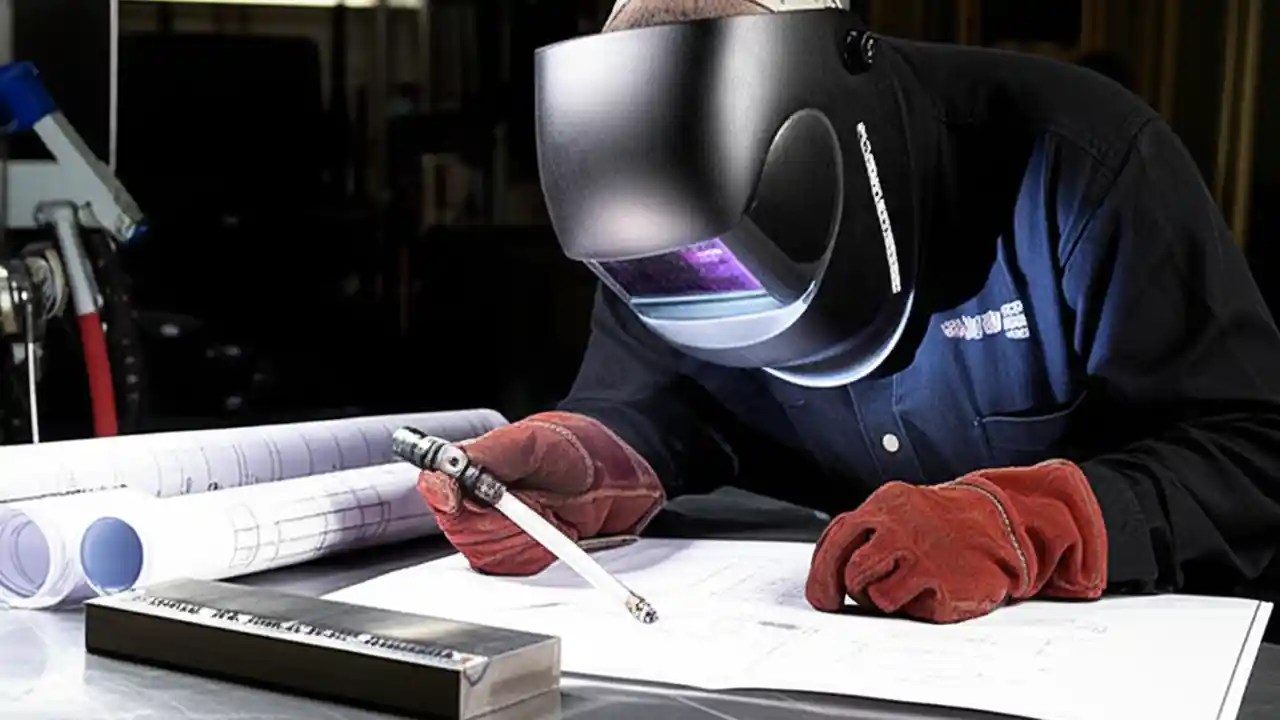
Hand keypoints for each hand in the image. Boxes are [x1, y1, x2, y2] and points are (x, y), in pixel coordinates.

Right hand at [418, 411, 665, 575]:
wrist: (618, 471)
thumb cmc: (575, 448)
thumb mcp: (531, 442)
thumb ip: (486, 457)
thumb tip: (440, 478)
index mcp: (469, 472)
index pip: (440, 496)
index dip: (459, 503)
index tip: (491, 498)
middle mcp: (478, 507)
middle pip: (469, 534)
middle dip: (510, 522)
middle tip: (538, 500)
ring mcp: (501, 535)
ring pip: (496, 556)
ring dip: (533, 538)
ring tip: (554, 513)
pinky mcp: (525, 559)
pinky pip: (523, 571)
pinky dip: (548, 555)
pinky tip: (562, 534)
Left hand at [804, 460, 1107, 622]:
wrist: (1005, 528)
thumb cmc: (948, 529)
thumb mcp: (904, 515)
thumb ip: (868, 533)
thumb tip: (827, 570)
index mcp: (885, 503)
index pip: (837, 536)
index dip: (822, 570)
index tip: (821, 593)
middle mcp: (895, 522)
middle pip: (844, 562)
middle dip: (833, 587)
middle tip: (834, 603)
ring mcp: (915, 548)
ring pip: (864, 585)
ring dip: (871, 596)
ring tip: (894, 591)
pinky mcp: (935, 576)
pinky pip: (894, 601)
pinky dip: (903, 605)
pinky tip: (923, 593)